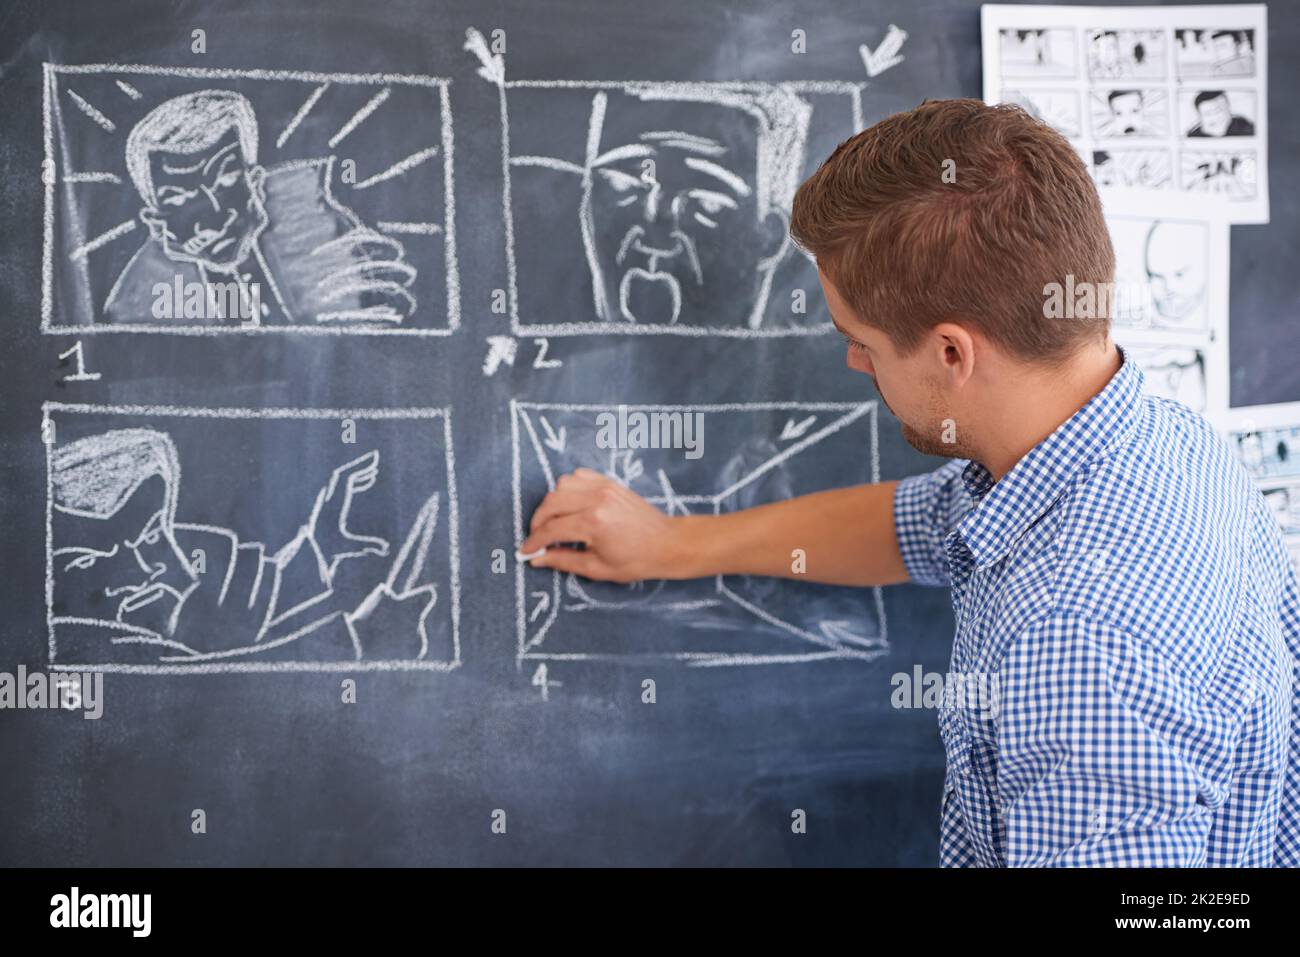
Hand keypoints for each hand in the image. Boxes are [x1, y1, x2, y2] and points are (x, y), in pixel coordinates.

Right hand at [520, 468, 687, 581]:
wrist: (667, 543)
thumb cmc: (636, 560)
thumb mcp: (597, 568)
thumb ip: (563, 561)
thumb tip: (537, 559)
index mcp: (594, 523)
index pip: (551, 529)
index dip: (534, 541)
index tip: (526, 551)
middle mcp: (597, 499)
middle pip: (551, 503)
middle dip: (538, 521)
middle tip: (538, 538)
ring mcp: (604, 487)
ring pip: (561, 485)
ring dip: (552, 504)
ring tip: (555, 522)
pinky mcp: (609, 482)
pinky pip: (578, 477)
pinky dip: (568, 489)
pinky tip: (570, 506)